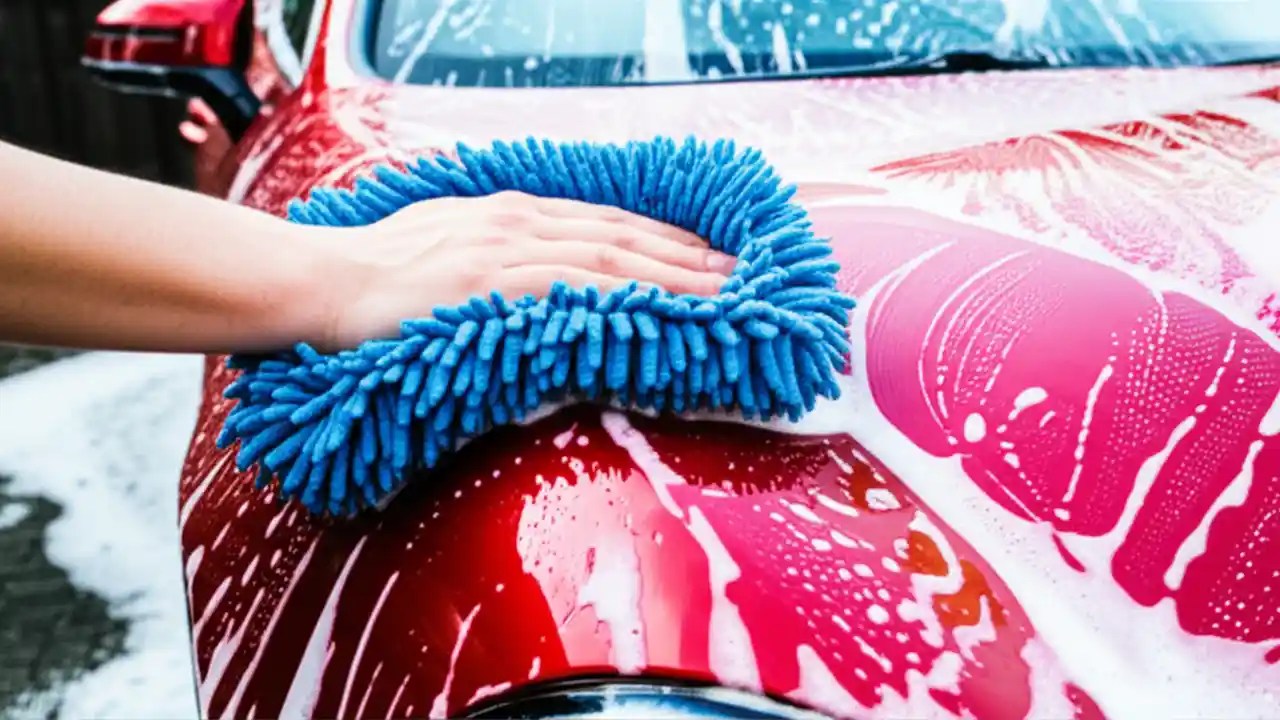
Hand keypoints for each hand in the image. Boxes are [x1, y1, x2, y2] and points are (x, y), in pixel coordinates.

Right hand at [316, 191, 735, 350]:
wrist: (318, 282)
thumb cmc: (374, 275)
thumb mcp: (445, 248)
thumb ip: (495, 256)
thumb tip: (534, 282)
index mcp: (508, 214)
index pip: (605, 221)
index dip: (664, 237)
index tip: (708, 254)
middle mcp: (518, 222)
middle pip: (623, 233)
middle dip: (690, 253)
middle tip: (744, 273)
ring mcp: (508, 249)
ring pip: (614, 257)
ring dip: (679, 274)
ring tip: (729, 294)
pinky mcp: (494, 285)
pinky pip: (579, 290)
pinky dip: (631, 296)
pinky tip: (668, 309)